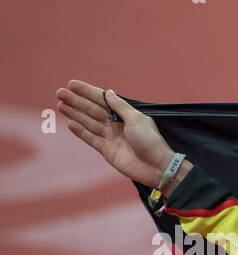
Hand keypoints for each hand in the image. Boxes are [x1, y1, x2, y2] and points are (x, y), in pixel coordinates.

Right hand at [55, 80, 182, 188]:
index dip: (88, 92)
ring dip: (75, 114)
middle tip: (60, 93)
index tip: (72, 84)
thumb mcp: (136, 119)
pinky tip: (70, 124)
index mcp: (125, 115)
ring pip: (89, 123)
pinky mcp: (108, 151)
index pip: (102, 100)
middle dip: (76, 102)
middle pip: (92, 110)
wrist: (157, 167)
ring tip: (60, 105)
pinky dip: (81, 132)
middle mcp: (116, 125)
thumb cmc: (150, 141)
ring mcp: (111, 138)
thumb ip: (120, 106)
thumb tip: (108, 92)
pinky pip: (91, 139)